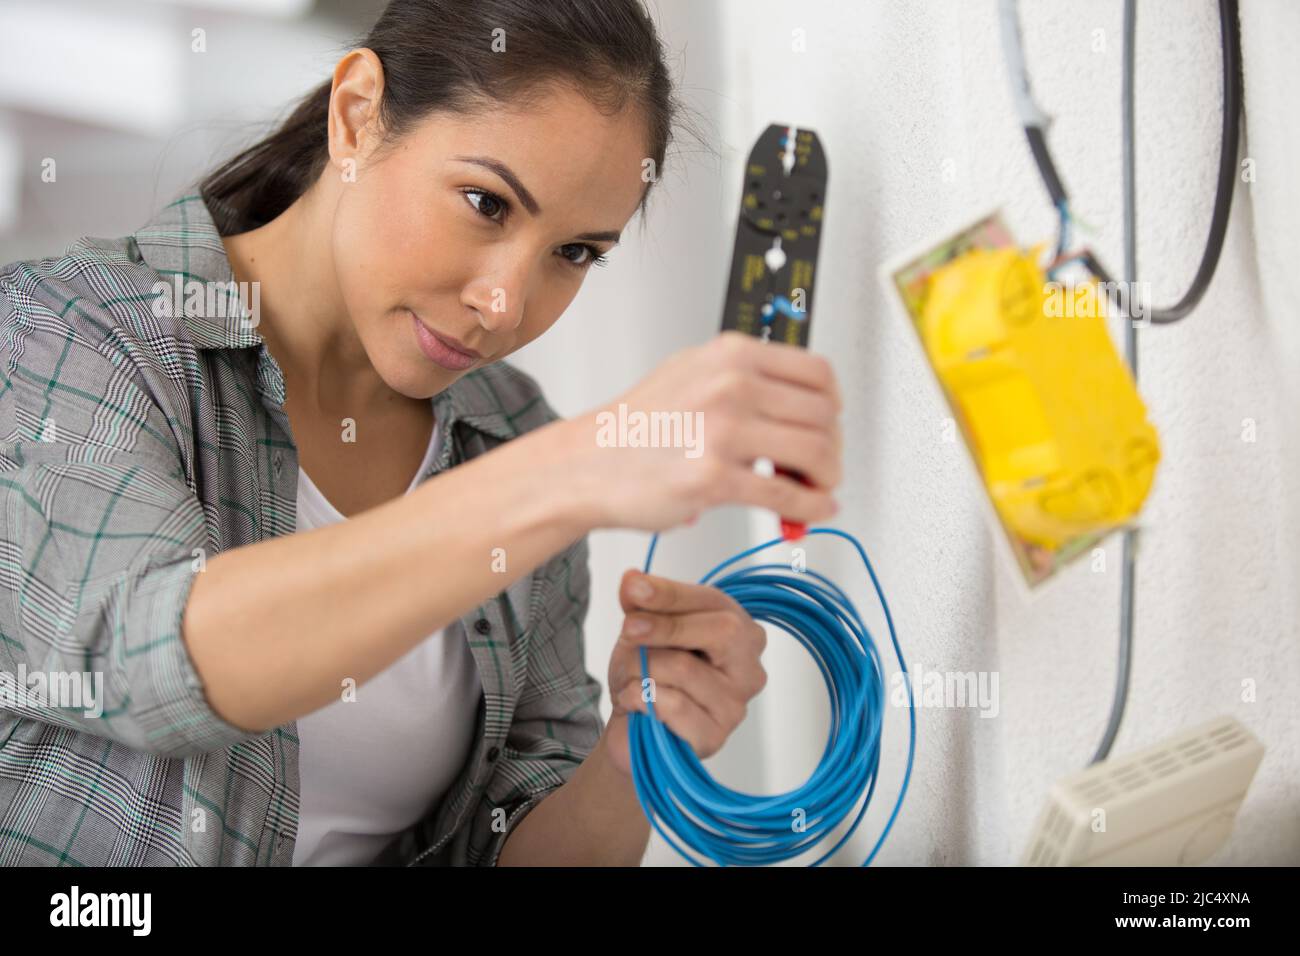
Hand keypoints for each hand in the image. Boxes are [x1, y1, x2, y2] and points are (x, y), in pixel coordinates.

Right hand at [567, 330, 842, 532]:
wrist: (586, 465)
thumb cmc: (637, 426)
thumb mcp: (692, 375)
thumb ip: (746, 381)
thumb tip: (800, 408)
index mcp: (730, 355)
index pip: (818, 373)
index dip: (833, 406)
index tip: (829, 426)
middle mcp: (730, 385)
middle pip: (824, 415)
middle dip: (832, 448)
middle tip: (823, 468)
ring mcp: (722, 431)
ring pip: (815, 454)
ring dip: (826, 479)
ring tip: (816, 490)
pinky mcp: (713, 479)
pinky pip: (787, 496)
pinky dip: (810, 509)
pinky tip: (809, 513)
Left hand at [602, 569, 767, 778]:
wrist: (634, 726)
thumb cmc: (649, 673)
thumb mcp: (641, 629)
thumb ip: (641, 605)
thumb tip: (632, 580)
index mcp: (740, 630)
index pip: (714, 601)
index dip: (672, 592)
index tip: (634, 587)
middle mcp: (749, 667)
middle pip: (721, 631)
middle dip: (665, 626)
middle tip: (627, 629)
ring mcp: (736, 705)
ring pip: (685, 669)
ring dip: (641, 669)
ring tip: (630, 677)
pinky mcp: (715, 736)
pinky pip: (672, 705)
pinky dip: (640, 698)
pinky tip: (635, 702)